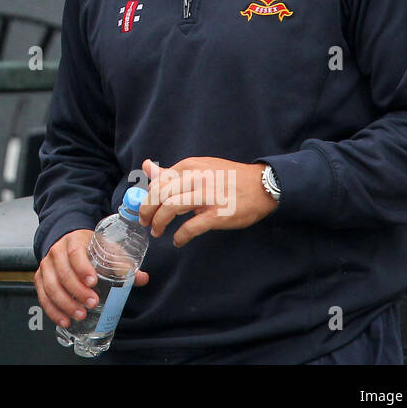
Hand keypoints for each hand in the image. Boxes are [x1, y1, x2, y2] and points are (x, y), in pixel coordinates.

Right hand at [36, 229, 148, 328]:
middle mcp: (56, 252)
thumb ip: (123, 264)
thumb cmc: (89, 248)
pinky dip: (53, 310)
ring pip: (51, 286)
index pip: (75, 253)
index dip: (82, 268)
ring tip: (80, 315)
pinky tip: (64, 320)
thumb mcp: (106, 249)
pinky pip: (43, 296)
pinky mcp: (41, 279)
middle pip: (63, 273)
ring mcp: (46, 266)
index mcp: (74, 241)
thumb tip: (142, 278)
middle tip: (92, 303)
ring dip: (65, 303)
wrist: (68, 243)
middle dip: (77, 291)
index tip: (93, 282)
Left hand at [138, 157, 277, 247]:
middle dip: (147, 210)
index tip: (144, 208)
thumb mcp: (199, 168)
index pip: (158, 181)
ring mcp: (207, 196)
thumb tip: (146, 166)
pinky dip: (180, 236)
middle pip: (159, 194)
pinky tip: (178, 240)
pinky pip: (191, 227)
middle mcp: (196, 178)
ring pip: (171, 208)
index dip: (147, 197)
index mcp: (189, 166)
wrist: (262, 185)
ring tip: (157, 231)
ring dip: (159, 222)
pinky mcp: (218, 214)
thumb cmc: (228, 178)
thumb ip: (172, 172)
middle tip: (145, 222)